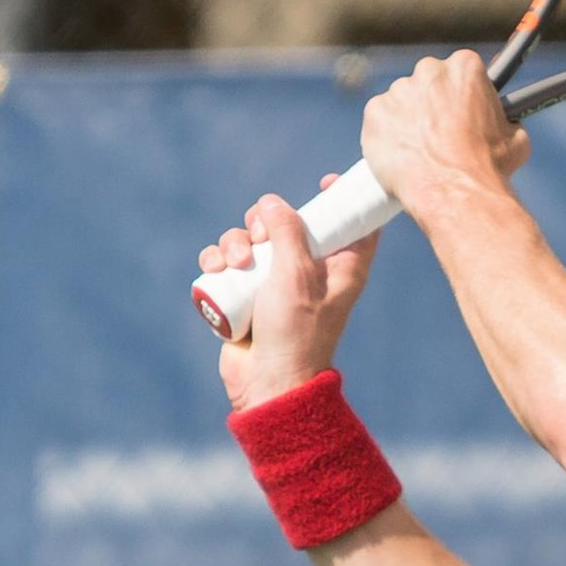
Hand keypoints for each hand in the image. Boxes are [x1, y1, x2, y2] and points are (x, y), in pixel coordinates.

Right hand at [198, 175, 380, 410]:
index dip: (341, 201)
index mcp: (340, 268)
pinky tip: (215, 271)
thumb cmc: (295, 333)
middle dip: (264, 221)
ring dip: (234, 242)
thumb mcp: (296, 277)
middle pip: (287, 223)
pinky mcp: (245, 293)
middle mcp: (309, 272)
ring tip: (235, 264)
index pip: (349, 225)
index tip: (324, 184)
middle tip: (258, 237)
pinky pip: (226, 262)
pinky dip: (217, 261)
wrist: (268, 382)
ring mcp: (275, 282)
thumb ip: (288, 233)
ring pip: (250, 240)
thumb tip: (272, 203)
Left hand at [360, 51, 531, 216]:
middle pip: (428, 82)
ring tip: (422, 152)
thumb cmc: (489, 168)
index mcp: (465, 67)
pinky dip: (387, 135)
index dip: (461, 95)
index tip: (461, 114)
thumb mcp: (515, 138)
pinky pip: (380, 120)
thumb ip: (504, 120)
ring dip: (409, 120)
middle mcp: (429, 71)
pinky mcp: (375, 113)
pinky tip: (403, 156)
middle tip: (440, 135)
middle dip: (433, 104)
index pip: (460, 71)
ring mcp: (398, 91)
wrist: (455, 194)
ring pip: (402, 101)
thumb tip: (505, 124)